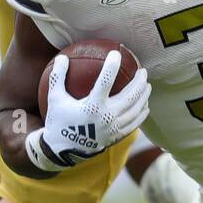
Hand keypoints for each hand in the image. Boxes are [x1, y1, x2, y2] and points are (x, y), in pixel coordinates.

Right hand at [27, 51, 149, 171]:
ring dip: (144, 96)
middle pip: (130, 95)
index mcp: (92, 106)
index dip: (112, 65)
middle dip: (139, 81)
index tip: (117, 53)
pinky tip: (145, 106)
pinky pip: (135, 123)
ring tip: (147, 85)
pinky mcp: (117, 136)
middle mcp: (106, 117)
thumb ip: (58, 77)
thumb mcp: (54, 98)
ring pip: (136, 109)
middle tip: (143, 71)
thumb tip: (61, 57)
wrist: (63, 150)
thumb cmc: (58, 120)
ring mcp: (114, 127)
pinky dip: (142, 113)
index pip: (106, 81)